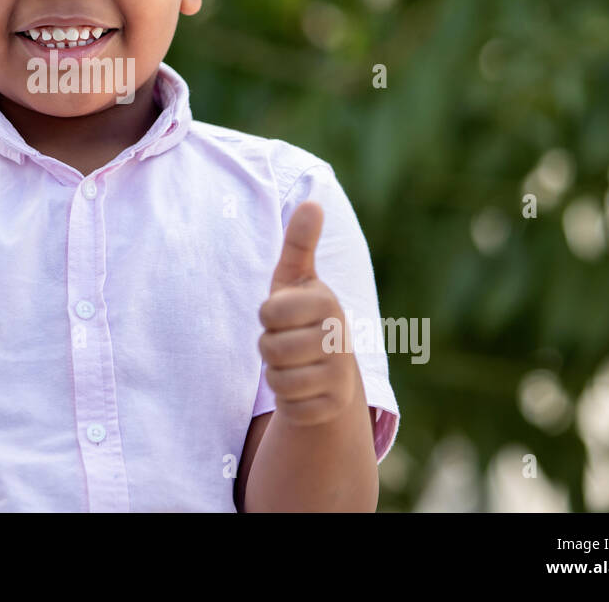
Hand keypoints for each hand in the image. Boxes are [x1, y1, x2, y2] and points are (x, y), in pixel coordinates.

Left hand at [257, 201, 358, 426]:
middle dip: (269, 347)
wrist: (331, 369)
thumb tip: (311, 202)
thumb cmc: (302, 315)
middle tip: (288, 342)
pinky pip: (290, 407)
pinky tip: (304, 389)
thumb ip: (300, 243)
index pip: (269, 312)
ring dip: (277, 374)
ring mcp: (341, 373)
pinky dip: (289, 401)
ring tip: (295, 364)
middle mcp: (340, 337)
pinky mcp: (336, 405)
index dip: (267, 316)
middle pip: (270, 347)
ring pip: (278, 379)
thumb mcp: (295, 279)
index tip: (282, 315)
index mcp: (326, 301)